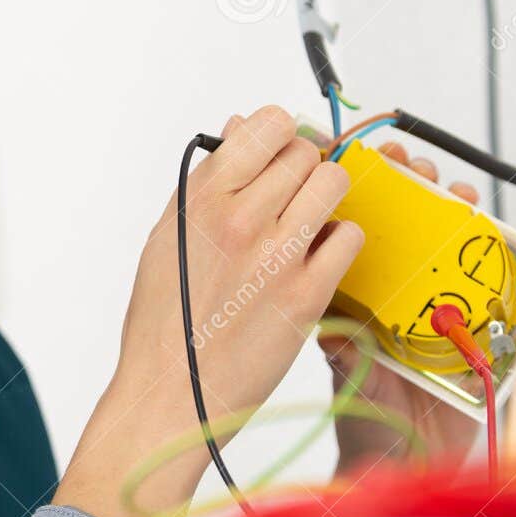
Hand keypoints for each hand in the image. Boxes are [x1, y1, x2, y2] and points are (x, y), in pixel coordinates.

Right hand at [54, 106, 365, 516]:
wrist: (172, 391)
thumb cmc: (166, 318)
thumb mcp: (170, 233)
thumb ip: (210, 180)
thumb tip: (240, 129)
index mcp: (203, 198)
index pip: (267, 125)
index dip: (279, 133)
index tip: (277, 150)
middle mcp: (241, 219)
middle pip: (305, 151)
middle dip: (303, 165)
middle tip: (293, 192)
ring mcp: (277, 256)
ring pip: (334, 183)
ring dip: (327, 195)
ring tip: (310, 219)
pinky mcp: (307, 294)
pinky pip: (349, 237)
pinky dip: (340, 240)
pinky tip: (318, 256)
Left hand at [321, 141, 483, 475]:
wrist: (407, 456)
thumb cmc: (367, 413)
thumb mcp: (349, 376)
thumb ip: (344, 350)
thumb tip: (331, 327)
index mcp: (357, 291)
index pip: (356, 227)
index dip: (359, 191)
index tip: (360, 165)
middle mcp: (395, 289)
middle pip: (403, 223)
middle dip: (409, 187)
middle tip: (410, 167)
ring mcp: (433, 301)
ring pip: (442, 241)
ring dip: (449, 208)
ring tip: (452, 190)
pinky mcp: (470, 319)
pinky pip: (482, 277)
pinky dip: (489, 249)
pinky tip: (487, 228)